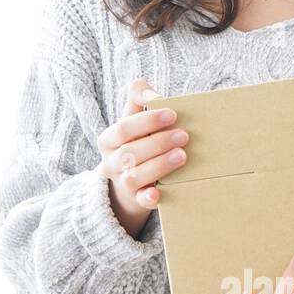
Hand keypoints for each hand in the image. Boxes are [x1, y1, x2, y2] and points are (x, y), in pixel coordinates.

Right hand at [96, 78, 189, 238]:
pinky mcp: (135, 200)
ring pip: (134, 175)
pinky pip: (140, 200)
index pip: (124, 128)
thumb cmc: (135, 144)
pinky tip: (159, 192)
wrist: (127, 185)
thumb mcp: (131, 121)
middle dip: (158, 142)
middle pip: (130, 152)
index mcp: (108, 139)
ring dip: (159, 165)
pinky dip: (149, 197)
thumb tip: (151, 93)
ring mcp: (122, 183)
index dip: (148, 120)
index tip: (172, 114)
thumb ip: (137, 99)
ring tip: (182, 155)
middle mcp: (111, 162)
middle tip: (184, 135)